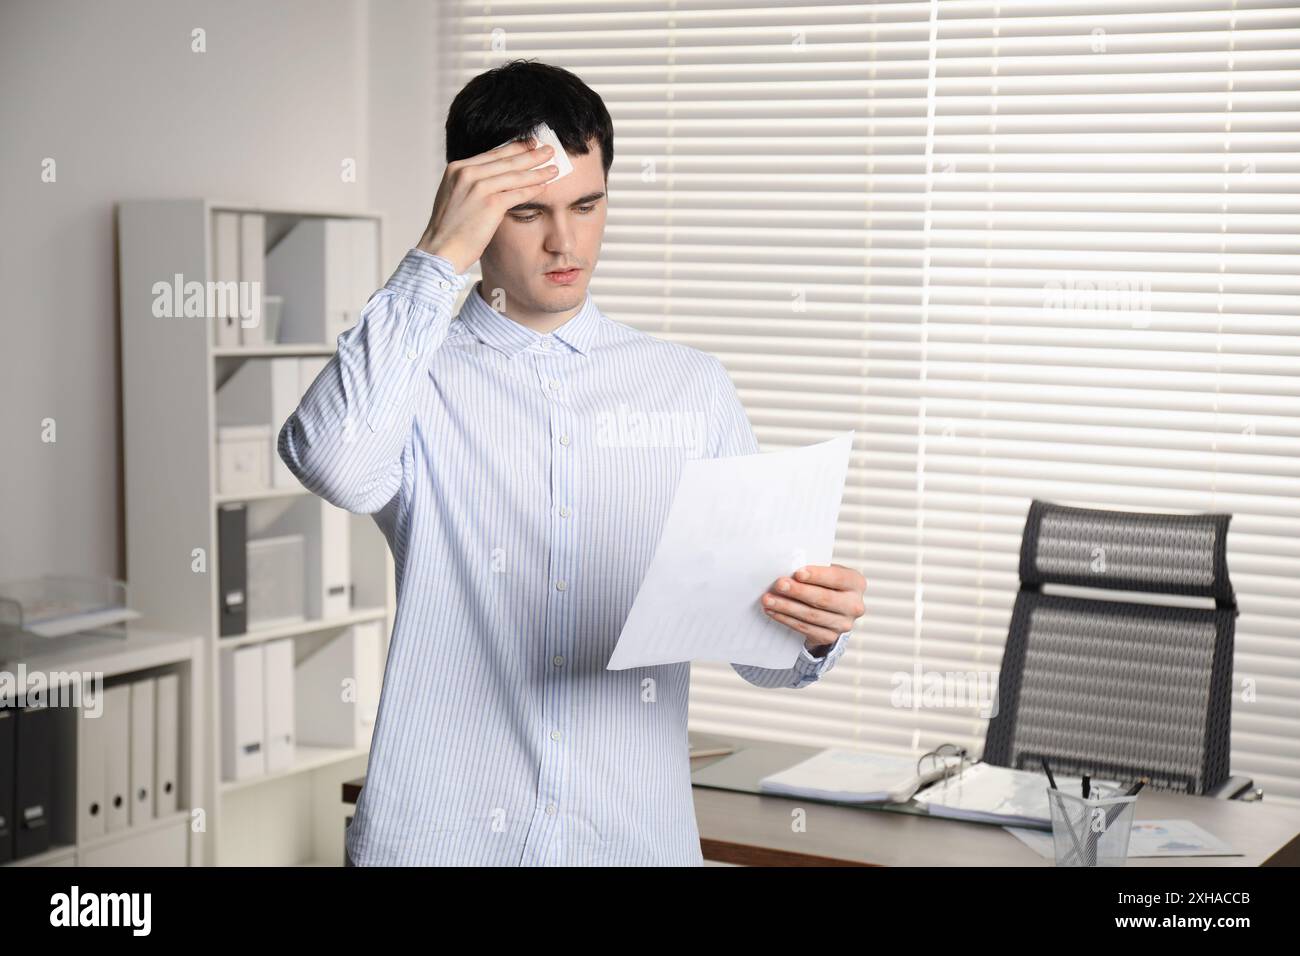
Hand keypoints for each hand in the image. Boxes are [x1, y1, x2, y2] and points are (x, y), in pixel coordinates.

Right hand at [416, 137, 557, 272]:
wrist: (439, 251)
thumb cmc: (448, 230)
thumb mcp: (455, 197)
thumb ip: (470, 185)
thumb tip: (494, 180)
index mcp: (457, 169)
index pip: (492, 154)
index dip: (514, 148)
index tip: (530, 144)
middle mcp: (466, 173)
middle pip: (506, 160)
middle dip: (530, 154)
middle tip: (549, 149)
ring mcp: (478, 187)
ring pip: (515, 175)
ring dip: (537, 171)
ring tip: (554, 168)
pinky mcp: (490, 204)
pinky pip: (518, 193)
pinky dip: (533, 189)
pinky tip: (544, 187)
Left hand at [760, 563, 865, 656]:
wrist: (831, 608)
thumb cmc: (824, 583)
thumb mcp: (825, 573)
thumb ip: (813, 570)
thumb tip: (787, 568)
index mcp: (856, 583)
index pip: (837, 578)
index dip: (817, 576)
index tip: (797, 573)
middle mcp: (854, 605)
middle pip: (823, 599)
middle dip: (798, 591)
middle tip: (778, 585)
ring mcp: (843, 624)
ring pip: (811, 615)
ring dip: (787, 607)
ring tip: (768, 599)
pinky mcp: (830, 637)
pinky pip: (805, 628)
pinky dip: (786, 619)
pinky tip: (774, 611)